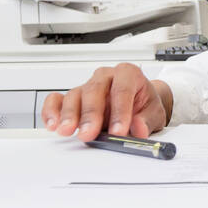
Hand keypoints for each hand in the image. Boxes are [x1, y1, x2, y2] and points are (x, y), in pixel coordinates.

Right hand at [41, 63, 173, 140]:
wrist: (139, 104)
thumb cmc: (144, 104)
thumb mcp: (155, 112)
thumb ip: (148, 120)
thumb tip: (139, 128)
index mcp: (128, 74)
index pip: (122, 90)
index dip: (120, 111)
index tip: (119, 131)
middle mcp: (105, 77)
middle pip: (94, 90)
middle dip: (91, 114)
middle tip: (89, 133)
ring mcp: (87, 86)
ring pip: (74, 95)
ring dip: (70, 114)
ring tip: (67, 130)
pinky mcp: (74, 98)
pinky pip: (57, 100)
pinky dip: (52, 111)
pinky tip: (52, 123)